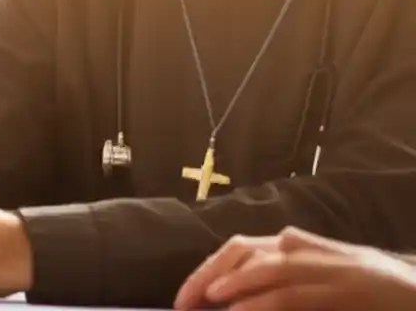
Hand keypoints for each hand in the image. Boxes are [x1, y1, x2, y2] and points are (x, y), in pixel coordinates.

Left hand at [176, 227, 415, 309]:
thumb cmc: (367, 292)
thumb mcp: (319, 281)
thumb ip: (282, 283)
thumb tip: (235, 302)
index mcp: (295, 246)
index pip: (240, 248)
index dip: (208, 270)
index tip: (184, 298)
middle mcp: (304, 249)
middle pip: (244, 251)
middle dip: (209, 275)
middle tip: (183, 303)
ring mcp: (324, 266)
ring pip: (266, 268)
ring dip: (232, 284)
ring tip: (208, 301)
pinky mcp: (340, 289)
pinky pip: (292, 294)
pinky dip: (262, 303)